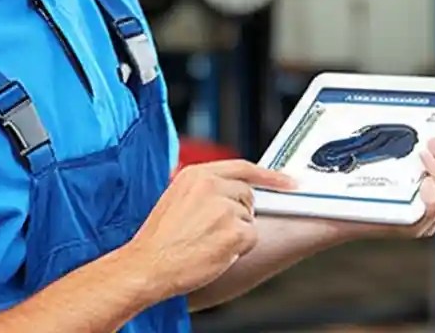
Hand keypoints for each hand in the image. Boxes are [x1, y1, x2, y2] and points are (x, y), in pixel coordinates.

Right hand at [125, 160, 295, 297]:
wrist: (147, 265)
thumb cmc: (159, 240)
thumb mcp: (176, 198)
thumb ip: (205, 190)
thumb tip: (232, 192)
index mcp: (196, 174)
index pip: (242, 168)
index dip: (268, 175)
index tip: (287, 181)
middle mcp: (211, 186)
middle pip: (248, 196)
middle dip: (240, 214)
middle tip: (215, 232)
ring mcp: (224, 208)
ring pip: (249, 219)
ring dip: (236, 234)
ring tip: (207, 242)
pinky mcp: (234, 231)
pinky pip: (251, 238)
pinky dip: (239, 249)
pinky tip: (215, 252)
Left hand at [337, 137, 434, 239]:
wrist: (328, 213)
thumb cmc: (352, 186)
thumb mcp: (383, 164)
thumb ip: (402, 154)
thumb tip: (420, 130)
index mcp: (430, 198)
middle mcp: (431, 214)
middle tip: (433, 142)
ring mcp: (422, 223)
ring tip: (424, 154)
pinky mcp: (409, 228)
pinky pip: (434, 209)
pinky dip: (434, 192)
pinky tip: (423, 179)